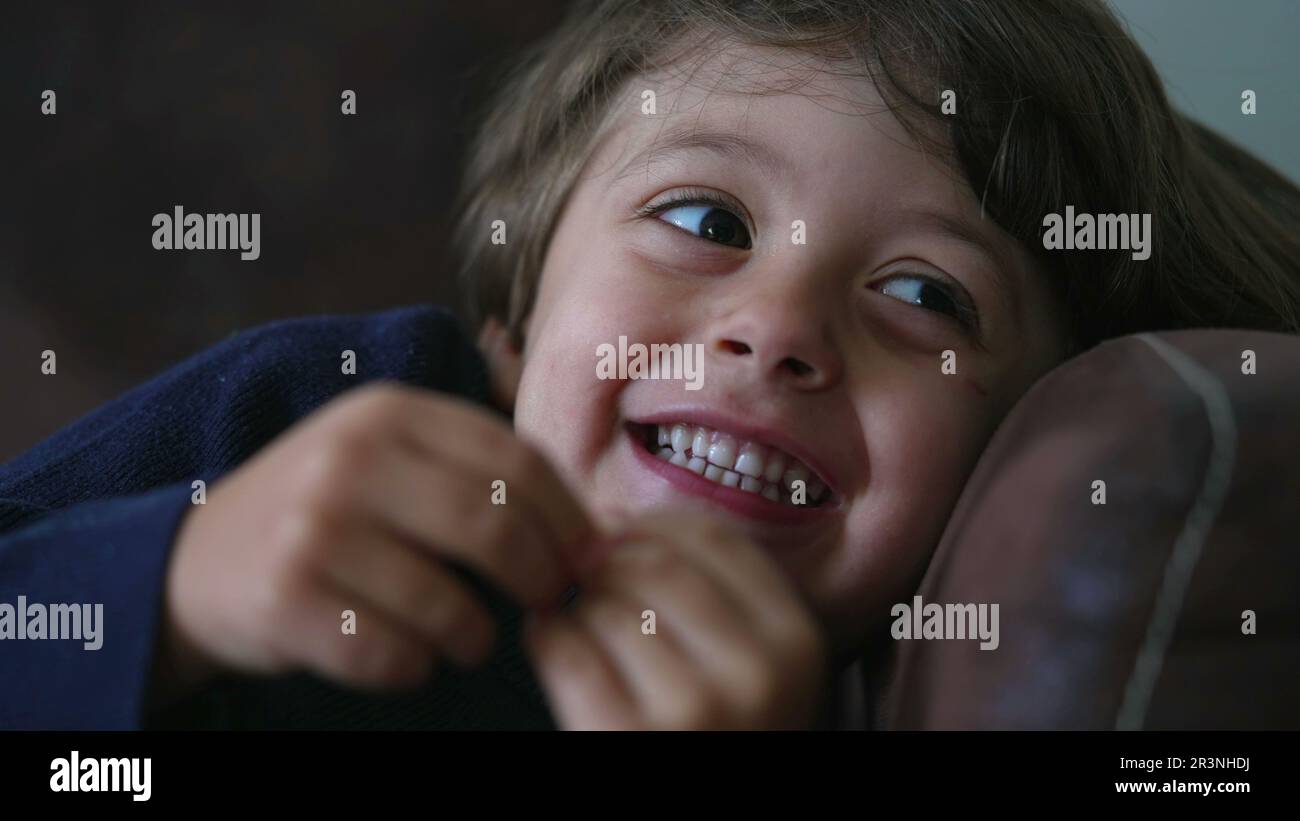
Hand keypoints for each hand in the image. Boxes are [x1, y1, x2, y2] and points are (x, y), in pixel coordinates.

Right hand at [160, 383, 593, 697]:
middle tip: (550, 602)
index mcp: (389, 412)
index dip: (568, 516)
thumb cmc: (325, 510)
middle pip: (492, 525)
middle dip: (540, 575)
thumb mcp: (387, 451)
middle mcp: (350, 459)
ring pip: (446, 604)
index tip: (589, 556)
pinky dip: (416, 668)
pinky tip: (409, 656)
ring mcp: (312, 528)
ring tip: (471, 638)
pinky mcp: (284, 597)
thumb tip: (586, 526)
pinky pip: (390, 654)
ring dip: (475, 636)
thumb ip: (473, 464)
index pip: (515, 458)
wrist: (194, 560)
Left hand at [524, 511, 825, 729]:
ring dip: (574, 605)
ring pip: (605, 603)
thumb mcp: (743, 664)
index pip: (710, 534)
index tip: (620, 539)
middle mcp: (758, 673)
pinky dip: (546, 637)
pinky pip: (565, 648)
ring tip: (577, 625)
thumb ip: (702, 587)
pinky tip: (553, 647)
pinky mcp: (628, 741)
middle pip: (650, 562)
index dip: (648, 525)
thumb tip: (608, 519)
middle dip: (604, 567)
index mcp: (796, 641)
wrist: (700, 818)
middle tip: (586, 585)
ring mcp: (697, 712)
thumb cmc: (711, 734)